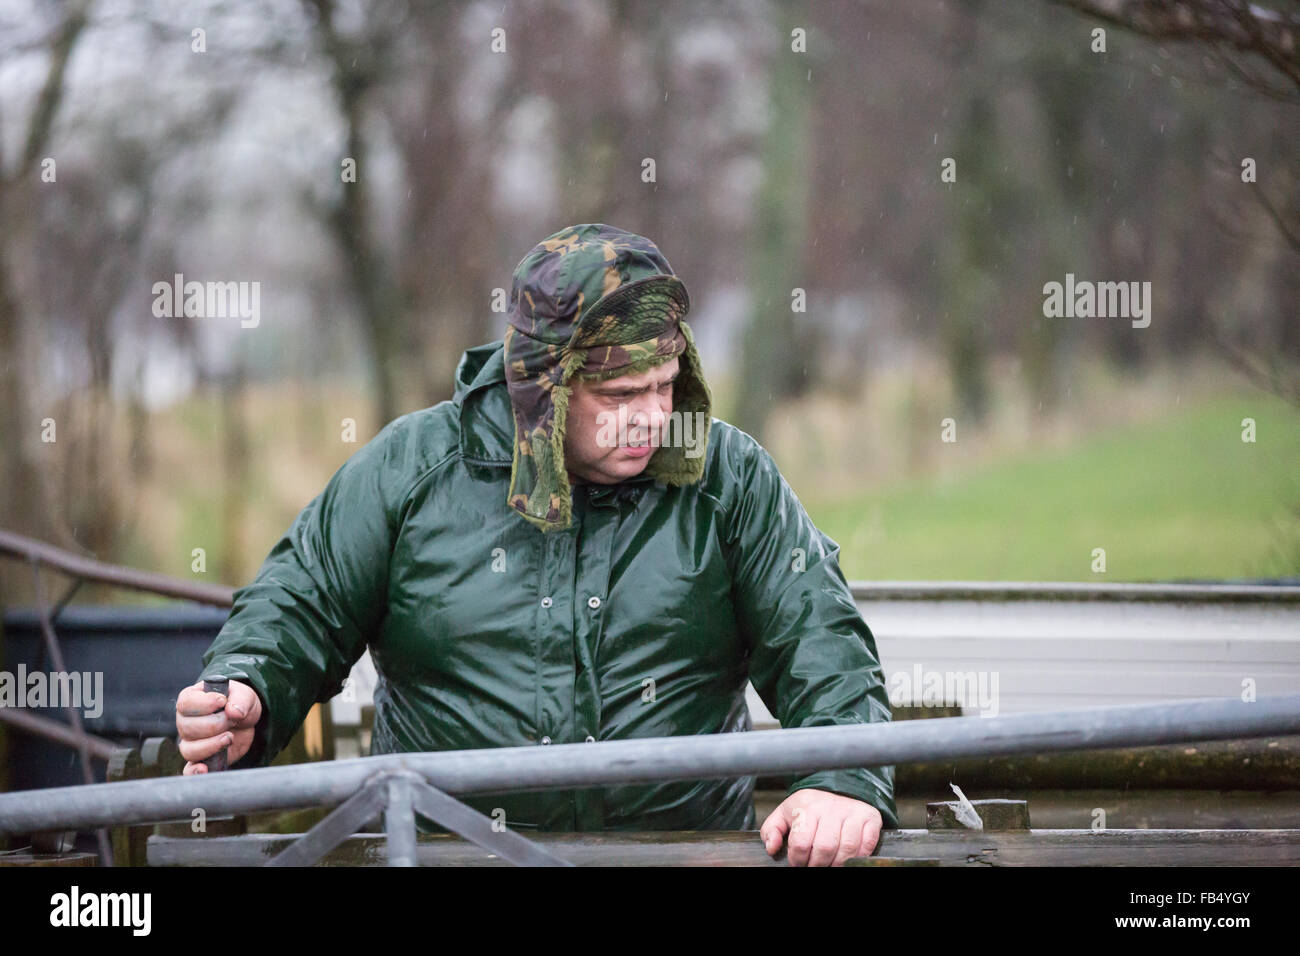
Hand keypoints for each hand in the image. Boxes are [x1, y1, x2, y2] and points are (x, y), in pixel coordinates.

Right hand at [176, 679, 262, 773]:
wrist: (246, 721)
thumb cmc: (239, 703)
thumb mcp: (244, 695)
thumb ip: (241, 700)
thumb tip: (233, 712)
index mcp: (191, 700)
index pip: (186, 703)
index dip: (205, 704)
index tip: (223, 701)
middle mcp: (185, 722)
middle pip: (189, 728)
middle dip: (216, 724)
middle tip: (233, 719)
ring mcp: (190, 741)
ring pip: (189, 749)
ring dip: (212, 745)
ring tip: (229, 737)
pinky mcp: (200, 758)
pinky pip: (189, 769)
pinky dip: (194, 771)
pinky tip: (204, 769)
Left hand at [760, 788, 882, 865]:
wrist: (838, 787)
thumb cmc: (809, 806)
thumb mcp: (785, 813)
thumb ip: (772, 830)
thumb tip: (772, 848)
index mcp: (807, 806)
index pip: (801, 842)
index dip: (797, 859)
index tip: (798, 863)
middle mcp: (830, 808)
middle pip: (825, 847)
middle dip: (817, 865)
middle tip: (814, 866)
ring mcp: (852, 812)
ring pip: (847, 849)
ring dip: (837, 864)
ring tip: (829, 864)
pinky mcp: (869, 818)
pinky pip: (867, 844)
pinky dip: (858, 857)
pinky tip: (847, 857)